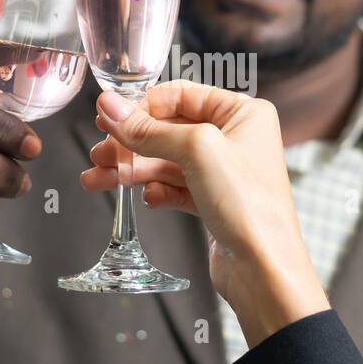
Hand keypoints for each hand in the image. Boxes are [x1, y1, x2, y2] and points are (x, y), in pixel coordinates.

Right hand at [80, 81, 327, 347]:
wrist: (263, 269)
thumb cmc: (251, 207)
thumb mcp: (196, 152)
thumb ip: (149, 129)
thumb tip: (111, 107)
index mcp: (243, 114)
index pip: (181, 95)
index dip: (143, 106)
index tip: (110, 118)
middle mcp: (236, 139)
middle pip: (169, 130)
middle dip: (130, 143)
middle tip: (101, 152)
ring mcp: (224, 172)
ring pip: (166, 162)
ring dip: (132, 169)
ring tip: (99, 179)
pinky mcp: (213, 202)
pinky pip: (174, 188)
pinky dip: (154, 191)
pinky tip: (143, 198)